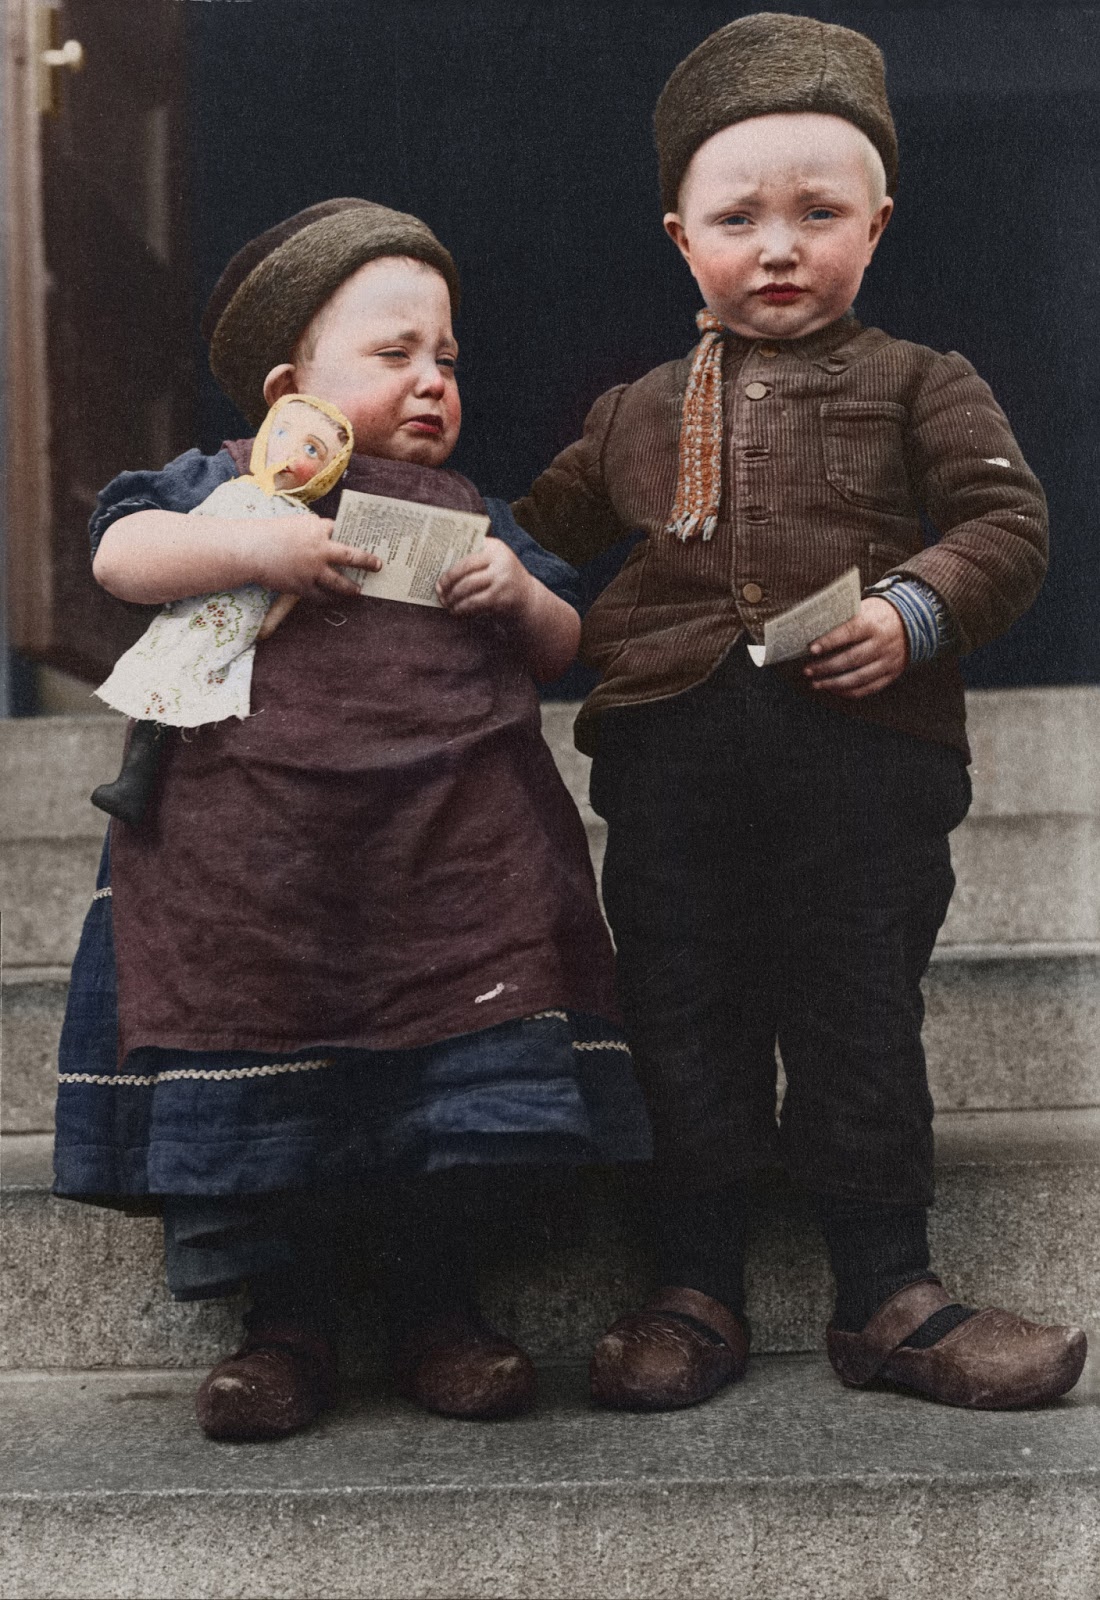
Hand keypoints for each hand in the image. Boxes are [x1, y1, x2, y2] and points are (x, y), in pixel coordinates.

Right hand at [251, 514, 380, 603]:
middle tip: (378, 565)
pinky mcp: (302, 586)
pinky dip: (328, 599)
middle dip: (367, 561)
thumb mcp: (295, 523)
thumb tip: (330, 535)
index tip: (364, 538)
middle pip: (350, 556)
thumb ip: (313, 530)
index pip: (340, 529)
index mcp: (317, 529)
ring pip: (339, 582)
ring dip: (351, 588)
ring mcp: (312, 569)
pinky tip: (334, 600)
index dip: (351, 534)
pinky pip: (320, 596)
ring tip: (358, 591)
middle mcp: (319, 549)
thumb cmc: (270, 533)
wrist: (250, 550)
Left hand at [435, 539, 531, 617]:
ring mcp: (502, 579)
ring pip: (467, 587)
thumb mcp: (493, 563)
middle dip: (447, 580)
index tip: (434, 567)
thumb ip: (474, 559)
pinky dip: (462, 608)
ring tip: (445, 602)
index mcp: (495, 547)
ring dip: (452, 596)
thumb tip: (439, 563)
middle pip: (464, 568)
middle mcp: (500, 560)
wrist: (528, 599)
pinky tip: (456, 611)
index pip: (466, 549)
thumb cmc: (501, 579)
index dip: (449, 559)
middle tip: (438, 589)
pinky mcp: (501, 599)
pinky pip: (474, 603)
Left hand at [803, 597, 907, 698]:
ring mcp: (888, 661)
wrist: (912, 621)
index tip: (811, 649)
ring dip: (834, 683)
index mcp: (873, 623)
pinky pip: (868, 688)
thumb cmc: (877, 614)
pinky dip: (849, 692)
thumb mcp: (864, 608)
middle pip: (851, 659)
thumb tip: (813, 628)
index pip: (849, 632)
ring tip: (815, 683)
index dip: (829, 641)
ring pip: (859, 677)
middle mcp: (882, 644)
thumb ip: (843, 619)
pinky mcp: (891, 674)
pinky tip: (833, 689)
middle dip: (826, 667)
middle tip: (807, 670)